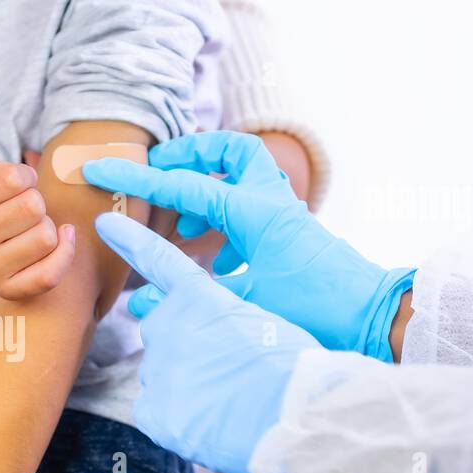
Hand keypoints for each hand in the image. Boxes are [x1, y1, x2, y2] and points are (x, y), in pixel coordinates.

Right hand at [0, 122, 76, 298]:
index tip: (14, 184)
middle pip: (34, 207)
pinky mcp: (9, 290)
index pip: (16, 177)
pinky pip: (50, 274)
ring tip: (28, 227)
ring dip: (47, 227)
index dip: (24, 176)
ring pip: (46, 237)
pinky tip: (60, 240)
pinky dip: (64, 253)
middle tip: (21, 208)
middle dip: (36, 202)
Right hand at [84, 131, 414, 361]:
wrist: (375, 320)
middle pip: (230, 151)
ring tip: (183, 228)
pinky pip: (251, 215)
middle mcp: (271, 204)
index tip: (97, 170)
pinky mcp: (290, 238)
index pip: (183, 187)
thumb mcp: (246, 305)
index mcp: (255, 212)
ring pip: (241, 181)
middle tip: (158, 171)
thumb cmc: (317, 311)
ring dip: (208, 192)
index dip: (135, 180)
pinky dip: (227, 225)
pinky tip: (216, 260)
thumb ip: (192, 296)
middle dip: (191, 154)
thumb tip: (141, 306)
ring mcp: (284, 218)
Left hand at [96, 213, 319, 472]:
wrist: (291, 415)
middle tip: (223, 372)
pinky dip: (179, 421)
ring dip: (187, 386)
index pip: (158, 261)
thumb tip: (211, 341)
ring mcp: (155, 369)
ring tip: (225, 404)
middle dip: (184, 348)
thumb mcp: (266, 323)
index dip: (131, 240)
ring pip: (163, 375)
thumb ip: (228, 320)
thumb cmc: (294, 368)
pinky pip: (158, 413)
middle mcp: (166, 327)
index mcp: (200, 298)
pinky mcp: (152, 411)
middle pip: (163, 333)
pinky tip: (208, 427)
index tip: (104, 222)